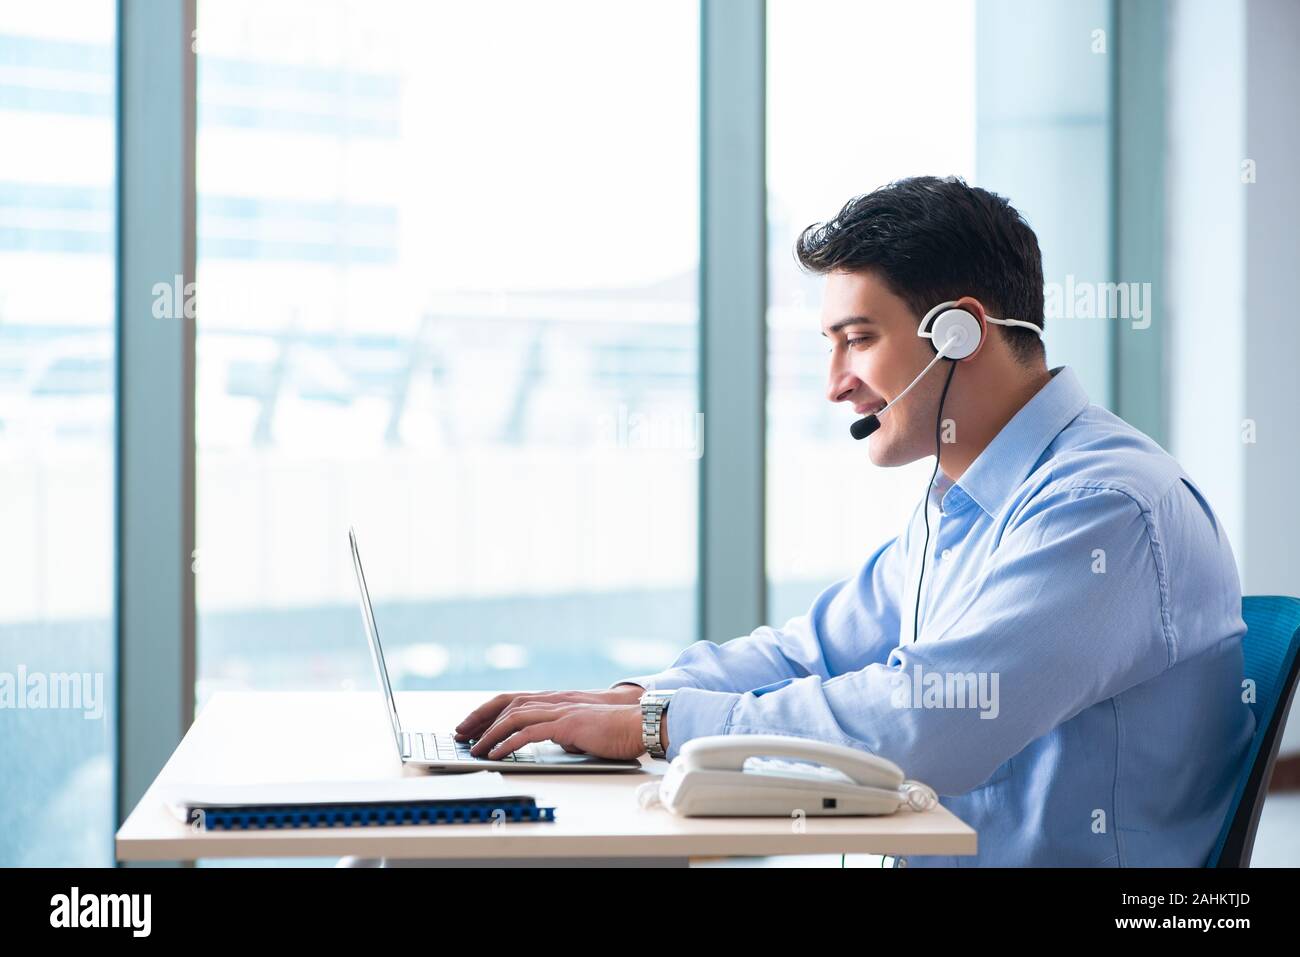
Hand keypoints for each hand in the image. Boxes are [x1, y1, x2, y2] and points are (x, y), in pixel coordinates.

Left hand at [457, 692, 646, 760]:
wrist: (640, 723)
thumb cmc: (616, 728)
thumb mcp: (583, 728)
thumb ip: (565, 731)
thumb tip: (556, 741)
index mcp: (556, 700)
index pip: (514, 700)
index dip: (489, 710)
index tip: (471, 724)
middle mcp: (554, 701)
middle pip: (507, 703)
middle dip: (480, 717)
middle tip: (461, 733)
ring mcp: (560, 710)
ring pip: (514, 716)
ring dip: (490, 733)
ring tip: (474, 748)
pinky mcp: (567, 724)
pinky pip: (529, 732)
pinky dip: (508, 742)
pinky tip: (496, 753)